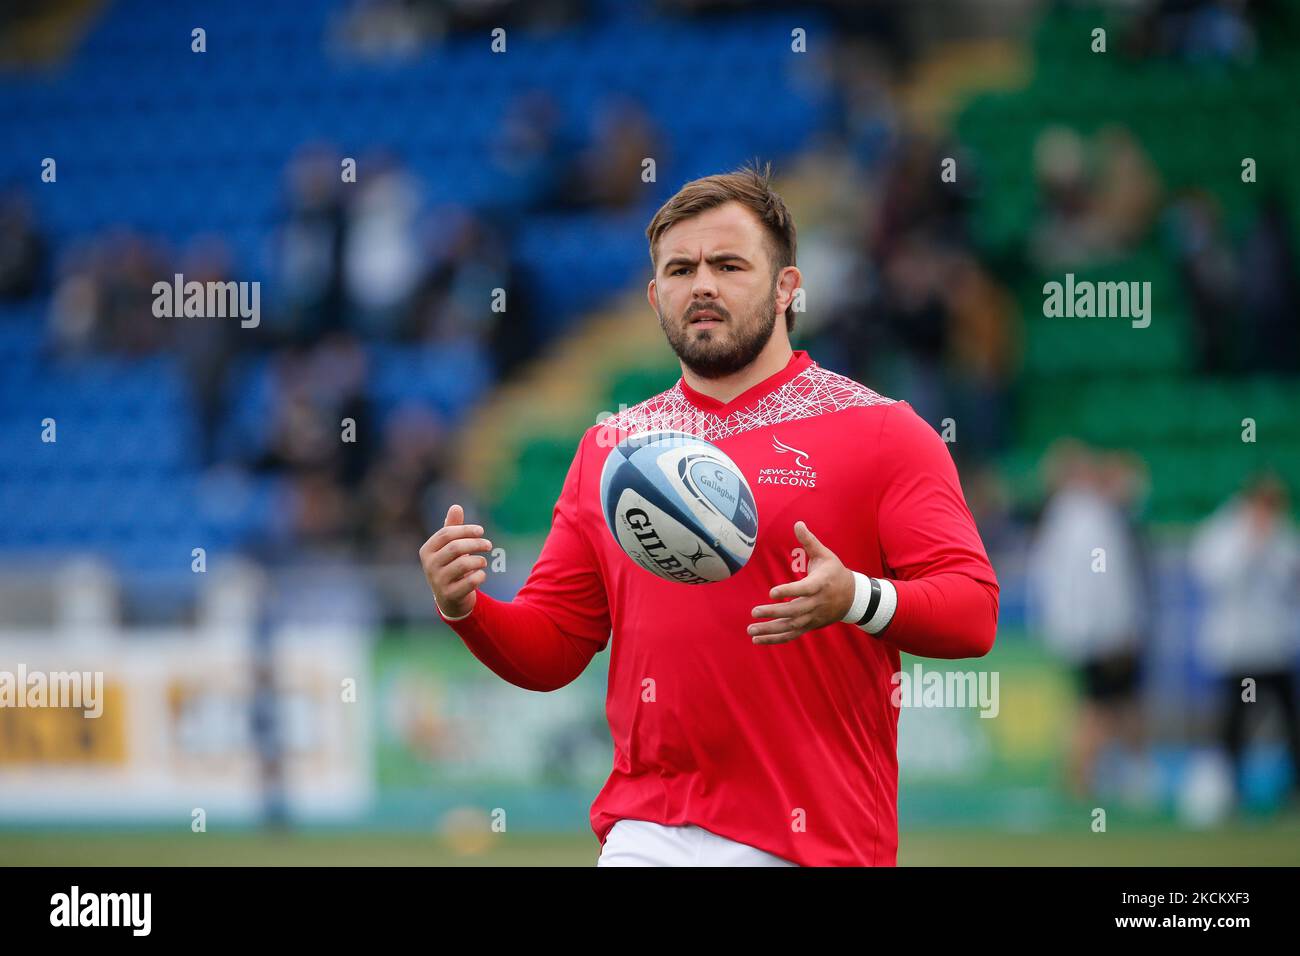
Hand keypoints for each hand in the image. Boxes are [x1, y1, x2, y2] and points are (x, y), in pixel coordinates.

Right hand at [419, 504, 492, 618]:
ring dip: (479, 560)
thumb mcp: (450, 548)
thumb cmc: (451, 566)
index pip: (446, 534)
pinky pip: (470, 581)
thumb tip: (456, 507)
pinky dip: (480, 576)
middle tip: (488, 545)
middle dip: (475, 543)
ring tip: (483, 562)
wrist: (450, 599)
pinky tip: (481, 575)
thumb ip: (453, 528)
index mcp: (427, 550)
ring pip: (463, 564)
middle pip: (455, 547)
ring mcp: (438, 581)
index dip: (465, 530)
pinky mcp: (450, 595)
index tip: (481, 531)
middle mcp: (429, 566)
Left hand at [749, 520, 855, 644]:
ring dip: (770, 630)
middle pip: (795, 611)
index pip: (804, 589)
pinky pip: (791, 635)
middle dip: (774, 613)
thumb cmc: (835, 572)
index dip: (788, 591)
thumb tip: (797, 523)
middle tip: (754, 612)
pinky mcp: (810, 626)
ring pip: (791, 626)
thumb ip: (809, 541)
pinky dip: (775, 639)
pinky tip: (758, 640)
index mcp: (821, 584)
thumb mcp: (826, 555)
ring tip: (750, 629)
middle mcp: (817, 603)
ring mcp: (813, 617)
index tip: (771, 592)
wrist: (854, 597)